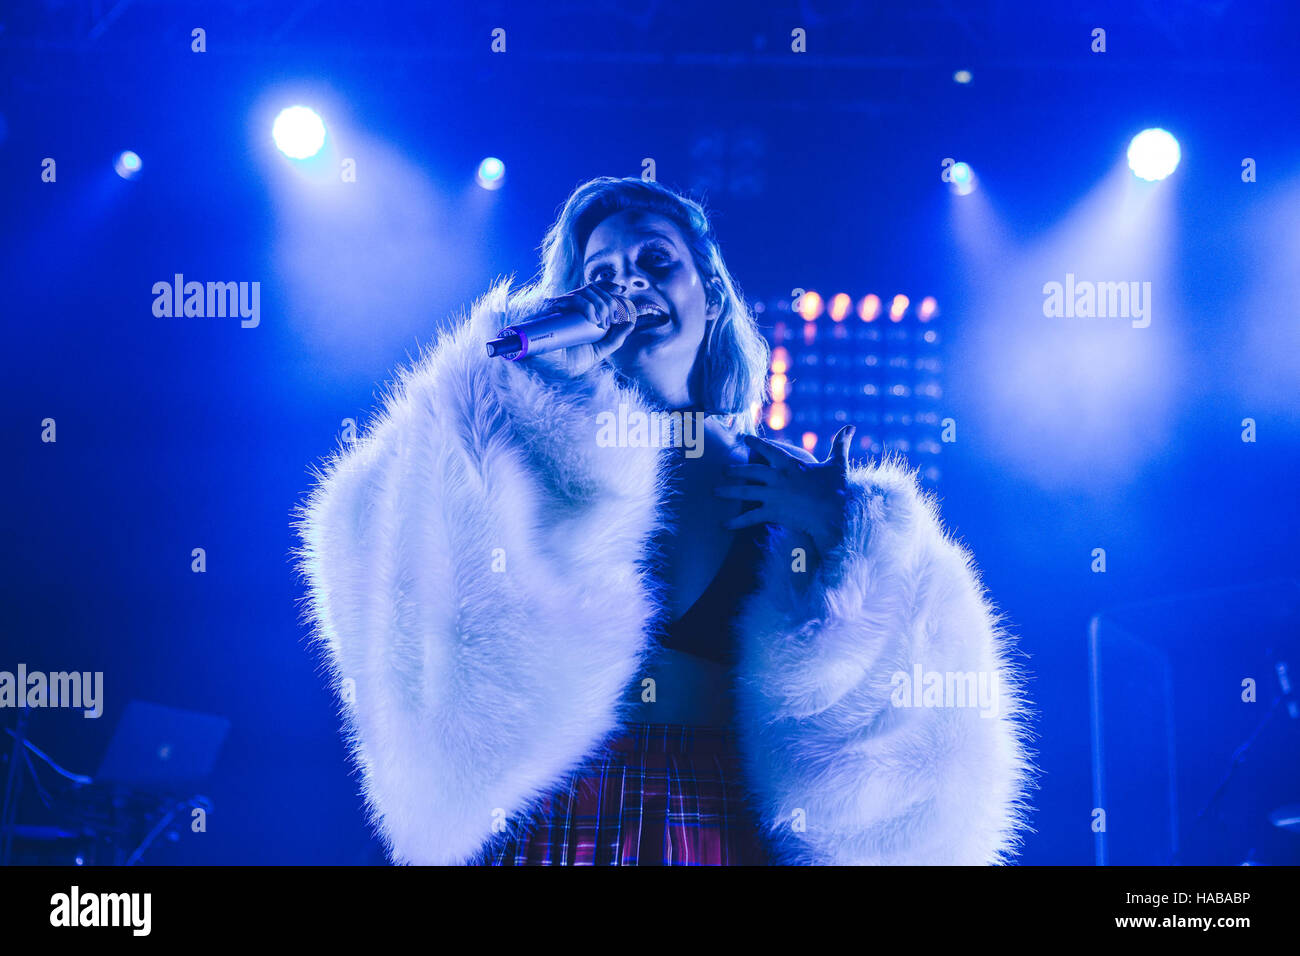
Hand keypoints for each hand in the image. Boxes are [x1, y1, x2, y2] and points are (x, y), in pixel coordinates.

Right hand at [521, 280, 636, 377]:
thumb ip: (615, 339)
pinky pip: (573, 299)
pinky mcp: (553, 310)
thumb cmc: (570, 362)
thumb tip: (630, 323)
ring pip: (585, 292)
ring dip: (600, 304)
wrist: (550, 371)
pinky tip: (593, 319)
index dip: (608, 285)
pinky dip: (588, 306)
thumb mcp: (598, 351)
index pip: (594, 290)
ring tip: (603, 324)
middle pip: (593, 289)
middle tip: (613, 320)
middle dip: (609, 301)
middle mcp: (571, 307)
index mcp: (581, 313)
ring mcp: (561, 307)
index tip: (621, 289)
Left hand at [713, 425, 855, 558]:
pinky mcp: (772, 512)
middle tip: (723, 470)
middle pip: (750, 471)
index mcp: (790, 463)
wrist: (834, 512)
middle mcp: (777, 477)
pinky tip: (723, 524)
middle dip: (735, 470)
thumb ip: (840, 443)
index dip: (755, 443)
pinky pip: (750, 517)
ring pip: (744, 492)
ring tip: (715, 491)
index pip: (768, 449)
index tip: (744, 438)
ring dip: (728, 491)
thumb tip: (851, 427)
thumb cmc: (837, 488)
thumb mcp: (838, 463)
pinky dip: (736, 522)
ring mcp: (772, 495)